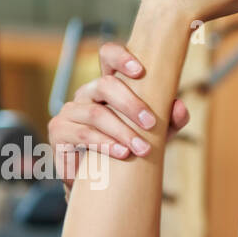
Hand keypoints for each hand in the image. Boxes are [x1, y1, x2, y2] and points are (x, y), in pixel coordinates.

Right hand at [49, 42, 190, 197]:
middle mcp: (87, 92)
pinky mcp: (59, 131)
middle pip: (105, 85)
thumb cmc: (130, 148)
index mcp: (109, 86)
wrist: (102, 181)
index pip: (108, 56)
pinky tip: (121, 153)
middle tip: (151, 124)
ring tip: (142, 149)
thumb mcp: (157, 135)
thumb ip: (171, 121)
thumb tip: (178, 106)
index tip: (140, 70)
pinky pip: (82, 134)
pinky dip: (104, 144)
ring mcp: (70, 110)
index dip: (121, 57)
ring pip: (96, 113)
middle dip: (131, 104)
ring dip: (122, 131)